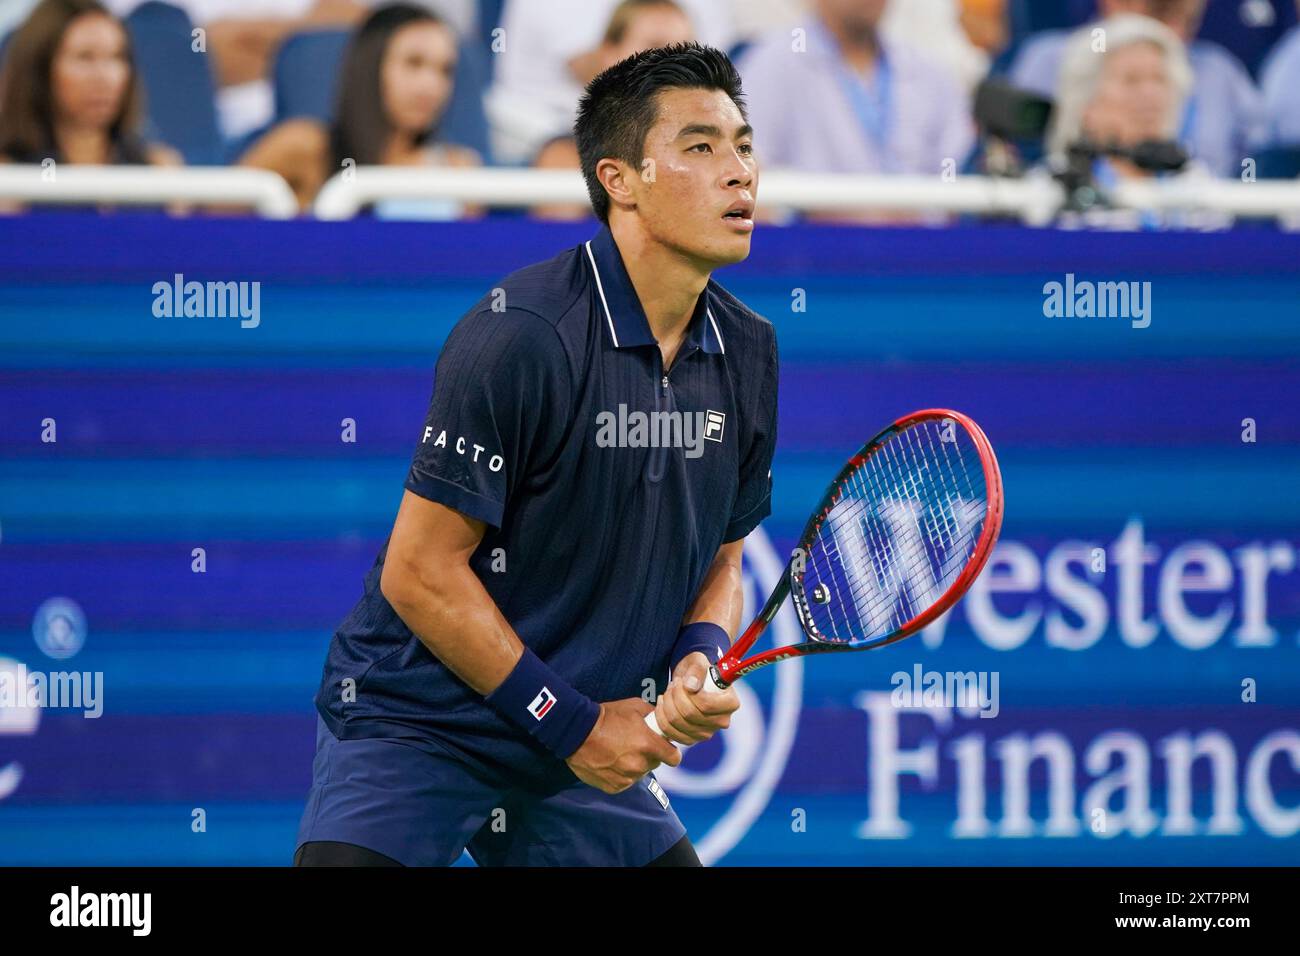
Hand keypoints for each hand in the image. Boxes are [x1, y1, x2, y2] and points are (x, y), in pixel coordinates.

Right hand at [566, 697, 680, 793]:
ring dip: (634, 765)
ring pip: (639, 773)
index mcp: (648, 745)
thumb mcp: (633, 706)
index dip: (671, 752)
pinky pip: (625, 781)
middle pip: (655, 764)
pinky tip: (610, 761)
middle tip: (634, 744)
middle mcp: (640, 764)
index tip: (664, 748)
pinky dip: (621, 774)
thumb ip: (653, 715)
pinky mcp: (614, 787)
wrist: (576, 732)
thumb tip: (663, 719)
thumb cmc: (606, 716)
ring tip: (619, 751)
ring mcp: (626, 778)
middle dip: (649, 755)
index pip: (674, 758)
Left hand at [651, 652, 739, 745]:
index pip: (706, 705)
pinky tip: (662, 704)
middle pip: (690, 715)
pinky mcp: (692, 739)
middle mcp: (722, 721)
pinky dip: (661, 717)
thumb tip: (690, 686)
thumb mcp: (698, 662)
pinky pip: (671, 733)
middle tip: (673, 684)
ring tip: (668, 692)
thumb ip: (697, 671)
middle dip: (675, 696)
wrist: (690, 681)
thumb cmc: (697, 670)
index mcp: (730, 703)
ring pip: (677, 723)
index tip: (681, 681)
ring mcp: (707, 732)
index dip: (688, 694)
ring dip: (667, 704)